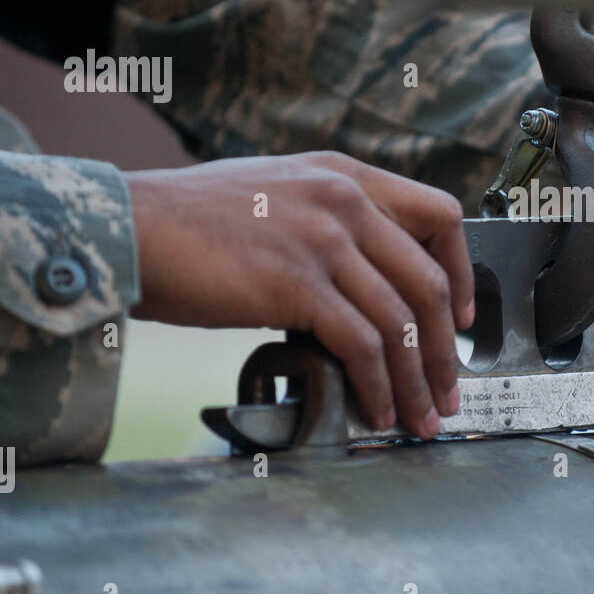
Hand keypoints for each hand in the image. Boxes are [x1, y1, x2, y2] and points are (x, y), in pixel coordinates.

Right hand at [125, 152, 473, 438]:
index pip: (440, 215)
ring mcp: (323, 240)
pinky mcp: (297, 284)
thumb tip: (362, 284)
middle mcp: (344, 200)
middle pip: (430, 282)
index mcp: (344, 175)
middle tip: (447, 390)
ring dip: (416, 381)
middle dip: (446, 349)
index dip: (464, 272)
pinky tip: (375, 410)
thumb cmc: (189, 220)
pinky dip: (377, 386)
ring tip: (419, 418)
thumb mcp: (277, 193)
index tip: (465, 314)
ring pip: (401, 321)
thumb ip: (327, 221)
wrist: (128, 227)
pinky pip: (361, 345)